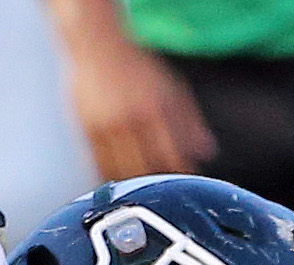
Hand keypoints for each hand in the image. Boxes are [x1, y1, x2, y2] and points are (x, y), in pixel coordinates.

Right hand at [58, 31, 215, 178]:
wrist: (96, 45)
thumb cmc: (136, 65)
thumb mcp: (171, 87)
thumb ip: (189, 121)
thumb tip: (206, 152)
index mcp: (153, 109)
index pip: (171, 155)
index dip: (181, 173)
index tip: (187, 181)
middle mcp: (128, 121)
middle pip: (146, 169)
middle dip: (158, 183)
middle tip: (166, 190)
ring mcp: (106, 128)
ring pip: (122, 172)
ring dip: (134, 184)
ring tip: (143, 190)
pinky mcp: (87, 132)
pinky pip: (100, 165)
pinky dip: (112, 176)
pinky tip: (120, 181)